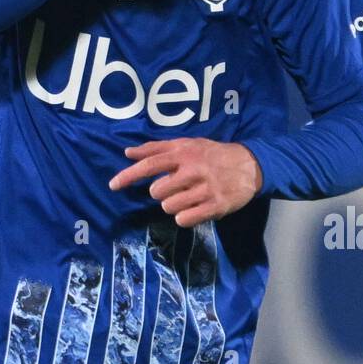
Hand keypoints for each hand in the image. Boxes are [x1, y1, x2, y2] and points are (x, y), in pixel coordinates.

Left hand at [108, 138, 262, 226]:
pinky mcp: (215, 206)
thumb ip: (157, 148)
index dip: (129, 175)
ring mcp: (205, 189)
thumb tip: (127, 152)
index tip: (113, 185)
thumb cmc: (212, 154)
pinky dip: (184, 216)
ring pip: (169, 207)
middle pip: (157, 191)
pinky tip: (193, 208)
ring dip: (172, 205)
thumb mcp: (187, 144)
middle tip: (175, 186)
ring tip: (186, 197)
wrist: (249, 166)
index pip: (149, 164)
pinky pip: (184, 219)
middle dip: (160, 192)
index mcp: (183, 153)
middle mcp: (193, 170)